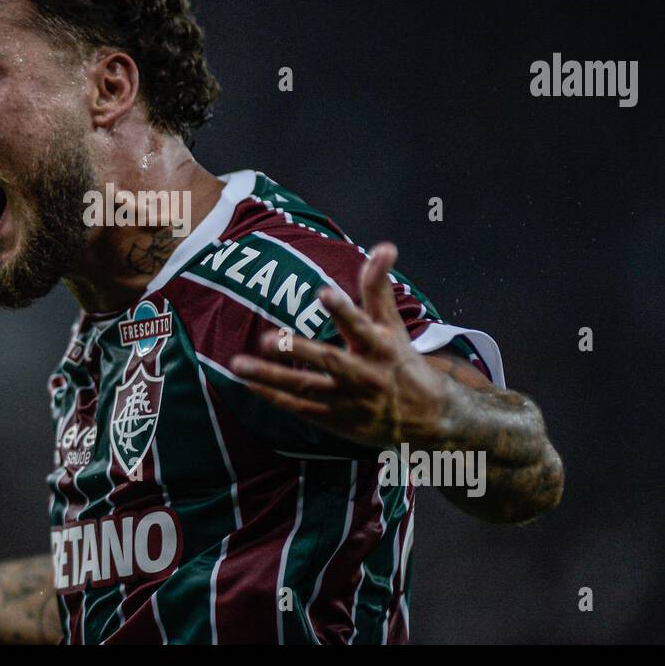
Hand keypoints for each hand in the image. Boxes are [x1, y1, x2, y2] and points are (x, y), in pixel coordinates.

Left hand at [228, 242, 450, 449]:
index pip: (360, 324)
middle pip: (328, 361)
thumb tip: (385, 245)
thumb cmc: (400, 361)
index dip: (342, 309)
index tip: (323, 291)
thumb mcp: (393, 325)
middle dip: (296, 350)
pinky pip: (299, 408)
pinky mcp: (335, 420)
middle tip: (267, 338)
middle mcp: (364, 374)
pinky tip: (248, 383)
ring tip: (237, 364)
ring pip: (305, 388)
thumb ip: (378, 286)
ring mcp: (348, 401)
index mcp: (379, 346)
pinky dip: (273, 396)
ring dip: (270, 377)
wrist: (427, 418)